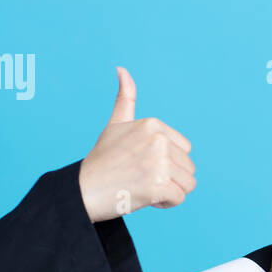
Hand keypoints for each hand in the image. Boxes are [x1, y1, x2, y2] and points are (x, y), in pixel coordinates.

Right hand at [77, 66, 196, 222]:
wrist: (83, 190)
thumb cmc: (102, 160)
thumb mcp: (115, 124)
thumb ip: (125, 98)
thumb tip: (122, 69)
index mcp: (153, 124)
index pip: (185, 150)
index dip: (169, 162)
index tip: (143, 164)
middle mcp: (158, 140)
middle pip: (188, 168)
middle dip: (170, 178)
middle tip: (142, 178)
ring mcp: (159, 163)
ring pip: (188, 184)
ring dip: (170, 191)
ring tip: (144, 187)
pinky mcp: (158, 185)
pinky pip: (179, 198)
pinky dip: (165, 203)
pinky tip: (145, 197)